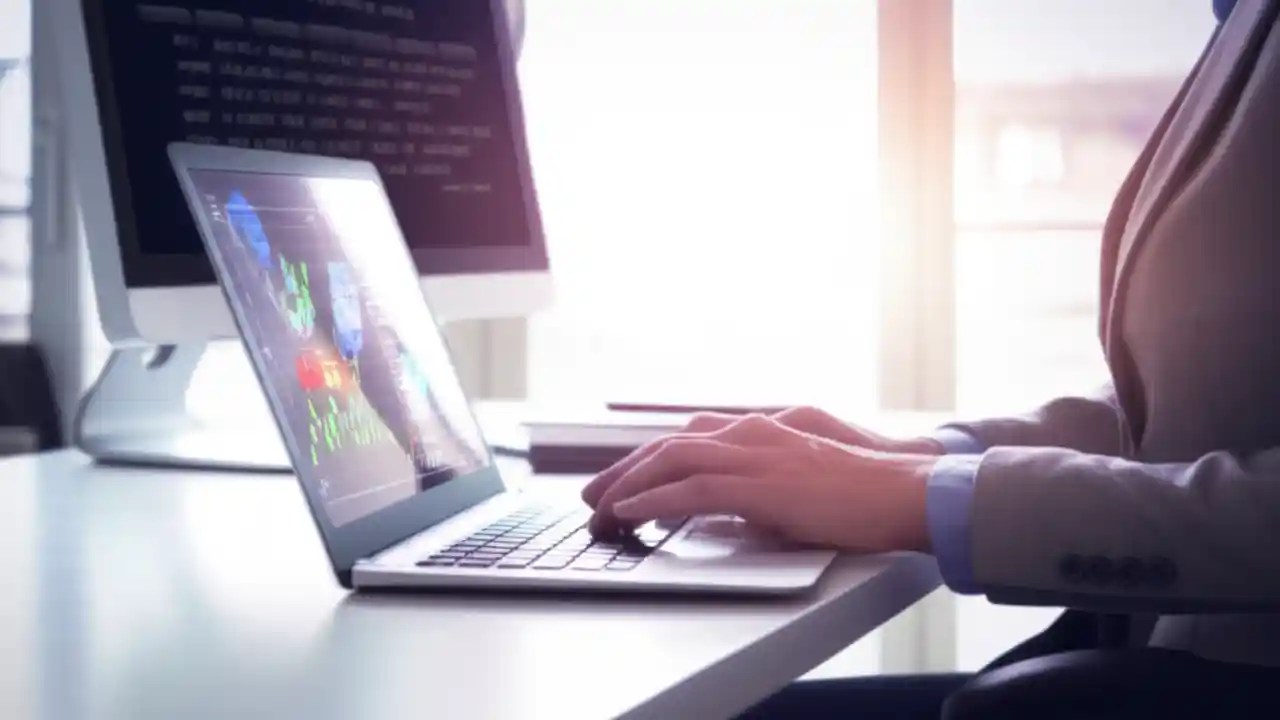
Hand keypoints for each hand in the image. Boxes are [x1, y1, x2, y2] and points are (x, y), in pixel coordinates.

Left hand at [581, 406, 940, 509]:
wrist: (908, 490)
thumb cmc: (867, 489)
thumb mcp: (806, 475)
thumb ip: (766, 478)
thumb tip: (731, 501)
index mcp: (766, 426)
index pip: (692, 436)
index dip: (652, 457)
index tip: (624, 477)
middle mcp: (754, 430)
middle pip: (671, 443)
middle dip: (627, 468)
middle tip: (594, 494)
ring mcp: (756, 453)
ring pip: (672, 460)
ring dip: (629, 484)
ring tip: (600, 508)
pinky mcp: (760, 484)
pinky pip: (691, 489)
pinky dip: (654, 499)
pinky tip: (631, 511)